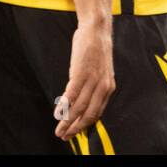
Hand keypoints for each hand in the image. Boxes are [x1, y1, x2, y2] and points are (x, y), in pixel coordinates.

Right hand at [54, 21, 114, 140]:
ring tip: (58, 129)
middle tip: (64, 137)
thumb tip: (82, 101)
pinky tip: (57, 114)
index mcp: (108, 88)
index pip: (96, 113)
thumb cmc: (95, 50)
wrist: (97, 30)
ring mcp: (92, 80)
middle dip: (75, 129)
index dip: (84, 125)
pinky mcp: (81, 73)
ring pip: (78, 108)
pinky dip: (64, 107)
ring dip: (67, 122)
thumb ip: (94, 86)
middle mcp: (103, 87)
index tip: (74, 133)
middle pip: (88, 115)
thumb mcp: (101, 71)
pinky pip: (71, 95)